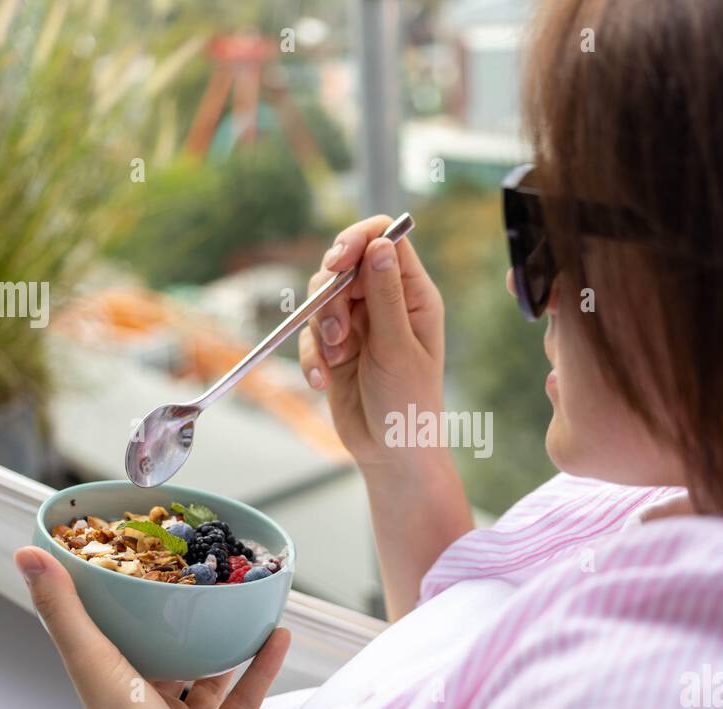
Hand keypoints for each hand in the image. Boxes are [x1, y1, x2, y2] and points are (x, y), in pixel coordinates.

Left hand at [13, 545, 289, 708]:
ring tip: (244, 603)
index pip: (114, 632)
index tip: (141, 561)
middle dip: (183, 619)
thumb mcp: (92, 660)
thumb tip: (27, 556)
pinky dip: (262, 665)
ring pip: (211, 672)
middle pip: (167, 651)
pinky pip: (246, 694)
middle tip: (201, 580)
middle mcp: (147, 701)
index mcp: (112, 682)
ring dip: (227, 640)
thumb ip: (63, 609)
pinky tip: (277, 636)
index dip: (126, 600)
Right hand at [299, 214, 445, 472]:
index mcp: (413, 295)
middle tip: (335, 331)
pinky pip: (310, 333)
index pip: (384, 240)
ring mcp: (359, 323)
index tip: (336, 263)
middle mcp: (385, 302)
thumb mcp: (397, 348)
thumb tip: (380, 244)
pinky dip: (311, 355)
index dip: (356, 240)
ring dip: (320, 327)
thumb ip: (384, 296)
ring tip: (336, 358)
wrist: (390, 453)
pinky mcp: (335, 347)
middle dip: (330, 296)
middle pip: (343, 265)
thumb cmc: (409, 404)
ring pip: (321, 297)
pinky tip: (322, 381)